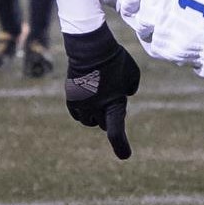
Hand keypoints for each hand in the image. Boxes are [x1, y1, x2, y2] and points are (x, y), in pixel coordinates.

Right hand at [63, 24, 140, 159]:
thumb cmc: (115, 60)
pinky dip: (84, 111)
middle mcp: (95, 108)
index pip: (115, 132)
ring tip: (102, 99)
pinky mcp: (71, 98)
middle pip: (103, 124)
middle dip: (109, 118)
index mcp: (113, 104)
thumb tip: (125, 95)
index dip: (121, 146)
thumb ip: (130, 89)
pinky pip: (77, 114)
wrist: (90, 47)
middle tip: (113, 102)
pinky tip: (89, 101)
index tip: (125, 157)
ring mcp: (81, 104)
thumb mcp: (132, 74)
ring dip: (96, 116)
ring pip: (89, 121)